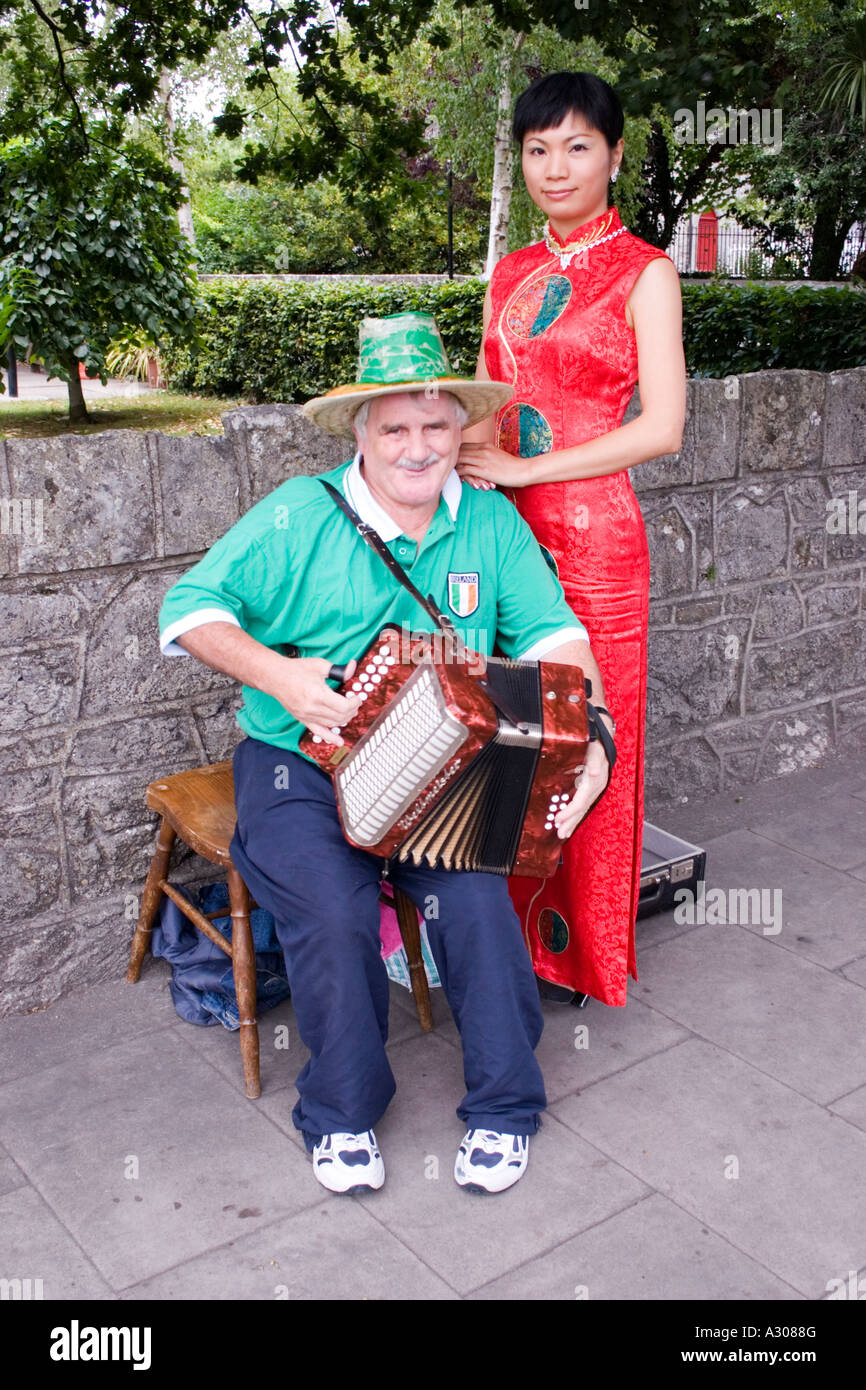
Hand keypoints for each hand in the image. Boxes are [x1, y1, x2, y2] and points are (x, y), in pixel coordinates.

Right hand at [270, 657, 361, 743]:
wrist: (275, 677)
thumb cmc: (296, 670)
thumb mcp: (320, 665)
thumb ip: (338, 670)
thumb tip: (353, 667)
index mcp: (318, 694)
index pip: (344, 706)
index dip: (355, 703)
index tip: (357, 697)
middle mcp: (313, 708)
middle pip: (340, 716)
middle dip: (352, 711)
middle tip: (354, 704)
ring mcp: (307, 716)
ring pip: (332, 724)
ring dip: (344, 720)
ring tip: (349, 713)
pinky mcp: (303, 719)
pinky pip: (318, 732)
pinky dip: (330, 737)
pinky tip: (338, 741)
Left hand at [456, 441, 531, 489]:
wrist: (522, 470)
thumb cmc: (511, 466)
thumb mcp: (497, 455)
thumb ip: (486, 454)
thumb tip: (478, 460)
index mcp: (485, 445)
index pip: (464, 445)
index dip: (456, 452)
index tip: (453, 460)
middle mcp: (482, 450)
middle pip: (459, 451)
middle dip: (452, 458)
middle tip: (446, 466)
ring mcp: (482, 459)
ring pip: (460, 460)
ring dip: (454, 467)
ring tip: (450, 473)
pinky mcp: (483, 470)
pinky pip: (465, 470)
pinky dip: (460, 474)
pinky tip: (458, 479)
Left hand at [553, 722, 612, 838]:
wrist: (602, 734)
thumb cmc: (595, 741)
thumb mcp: (594, 747)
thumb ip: (595, 760)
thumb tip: (595, 773)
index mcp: (595, 780)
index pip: (581, 801)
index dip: (570, 812)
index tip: (558, 819)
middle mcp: (596, 786)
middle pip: (582, 808)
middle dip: (571, 822)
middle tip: (560, 834)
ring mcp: (593, 787)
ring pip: (582, 807)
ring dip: (573, 820)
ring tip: (563, 832)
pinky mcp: (589, 785)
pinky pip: (582, 802)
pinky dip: (575, 812)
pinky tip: (568, 818)